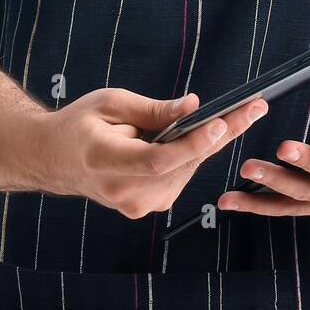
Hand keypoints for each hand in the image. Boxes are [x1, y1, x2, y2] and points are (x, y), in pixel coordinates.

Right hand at [31, 88, 268, 220]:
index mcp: (105, 161)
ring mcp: (136, 205)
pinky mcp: (146, 206)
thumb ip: (152, 109)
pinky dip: (194, 154)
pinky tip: (208, 133)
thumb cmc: (78, 125)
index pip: (157, 159)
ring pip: (187, 171)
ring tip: (239, 114)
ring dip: (212, 143)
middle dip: (221, 134)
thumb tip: (193, 107)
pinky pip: (180, 176)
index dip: (191, 144)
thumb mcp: (109, 103)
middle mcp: (123, 191)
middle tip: (255, 108)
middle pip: (182, 164)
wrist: (53, 160)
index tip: (220, 123)